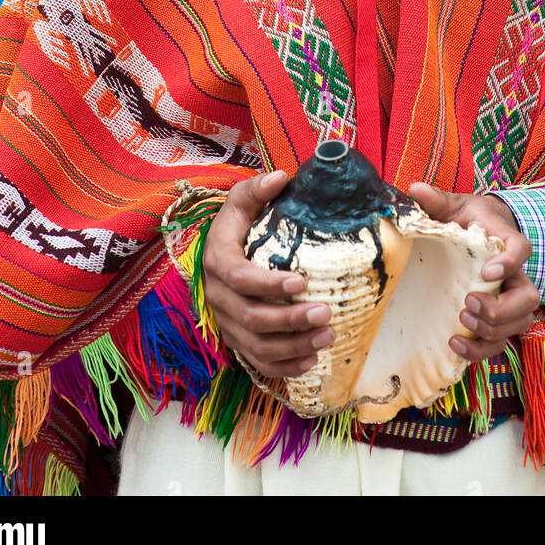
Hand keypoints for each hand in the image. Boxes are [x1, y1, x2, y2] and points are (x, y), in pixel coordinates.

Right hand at [201, 170, 334, 378]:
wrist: (220, 250)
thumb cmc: (238, 223)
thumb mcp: (241, 200)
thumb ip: (257, 189)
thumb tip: (280, 177)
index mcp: (218, 260)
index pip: (239, 277)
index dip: (268, 284)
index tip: (301, 281)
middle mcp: (217, 295)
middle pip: (251, 317)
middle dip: (290, 320)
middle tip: (326, 313)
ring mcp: (226, 321)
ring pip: (256, 345)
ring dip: (293, 347)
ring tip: (327, 336)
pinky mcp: (236, 338)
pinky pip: (257, 362)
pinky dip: (284, 367)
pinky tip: (311, 361)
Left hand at [408, 183, 540, 364]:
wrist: (479, 232)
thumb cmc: (468, 218)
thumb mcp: (453, 206)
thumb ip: (436, 200)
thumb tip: (415, 189)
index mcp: (505, 240)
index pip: (521, 250)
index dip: (510, 263)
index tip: (488, 272)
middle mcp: (515, 274)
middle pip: (528, 298)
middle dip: (501, 308)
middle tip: (469, 302)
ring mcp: (509, 299)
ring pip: (520, 323)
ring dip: (492, 329)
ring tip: (462, 322)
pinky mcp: (497, 319)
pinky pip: (501, 342)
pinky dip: (482, 351)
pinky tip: (455, 344)